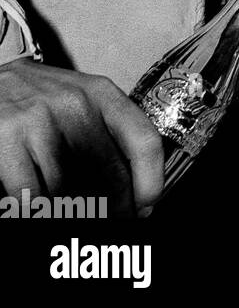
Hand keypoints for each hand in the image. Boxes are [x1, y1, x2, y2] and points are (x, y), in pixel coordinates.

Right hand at [0, 59, 163, 215]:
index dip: (151, 180)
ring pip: (70, 191)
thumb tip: (134, 191)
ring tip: (74, 213)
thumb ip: (107, 135)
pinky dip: (40, 212)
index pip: (143, 140)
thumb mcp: (82, 101)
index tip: (146, 204)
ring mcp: (40, 121)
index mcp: (102, 94)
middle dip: (115, 208)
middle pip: (110, 174)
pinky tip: (43, 211)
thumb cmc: (43, 98)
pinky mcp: (7, 138)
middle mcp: (76, 104)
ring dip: (75, 212)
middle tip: (111, 219)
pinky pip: (32, 197)